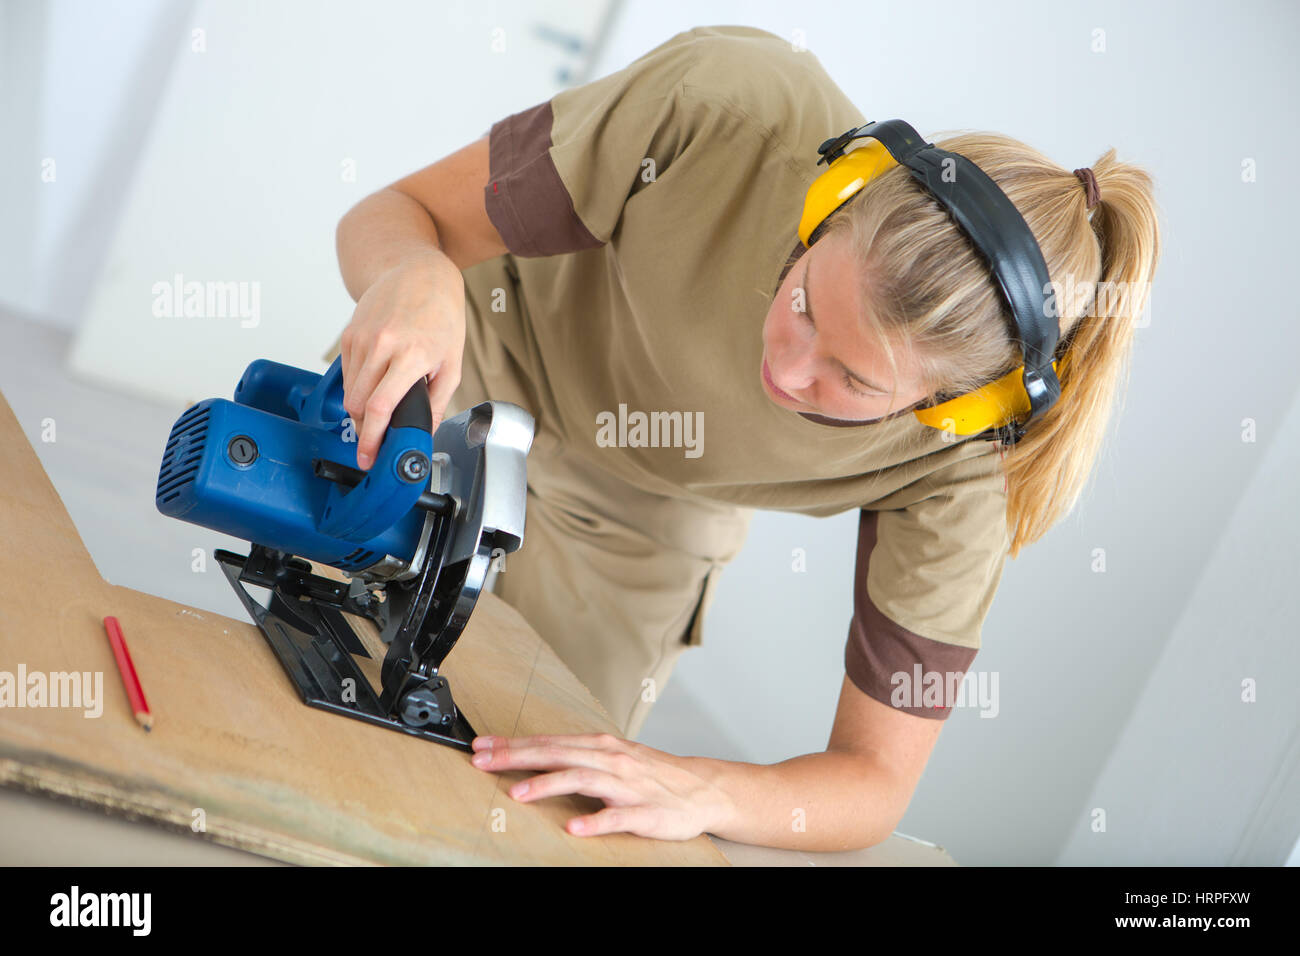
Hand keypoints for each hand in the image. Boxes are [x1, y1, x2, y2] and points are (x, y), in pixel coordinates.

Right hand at [339, 249, 464, 469]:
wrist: (418, 273)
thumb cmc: (440, 315)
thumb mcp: (452, 361)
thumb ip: (438, 401)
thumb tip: (425, 431)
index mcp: (412, 354)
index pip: (380, 406)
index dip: (371, 438)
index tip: (368, 457)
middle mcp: (382, 345)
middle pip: (358, 404)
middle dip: (365, 429)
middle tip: (375, 440)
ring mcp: (362, 339)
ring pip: (349, 391)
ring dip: (360, 410)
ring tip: (378, 411)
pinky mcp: (349, 334)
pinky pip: (346, 373)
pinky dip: (356, 387)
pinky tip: (374, 383)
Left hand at [470, 733, 735, 840]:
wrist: (702, 789)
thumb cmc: (652, 774)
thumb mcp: (612, 758)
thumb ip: (576, 757)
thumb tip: (535, 756)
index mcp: (600, 746)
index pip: (549, 742)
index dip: (513, 744)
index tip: (481, 747)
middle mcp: (611, 760)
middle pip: (557, 754)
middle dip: (517, 757)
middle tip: (484, 762)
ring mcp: (628, 785)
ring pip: (582, 779)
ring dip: (548, 785)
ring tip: (518, 794)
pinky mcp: (645, 812)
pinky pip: (617, 817)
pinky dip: (594, 821)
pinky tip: (573, 828)